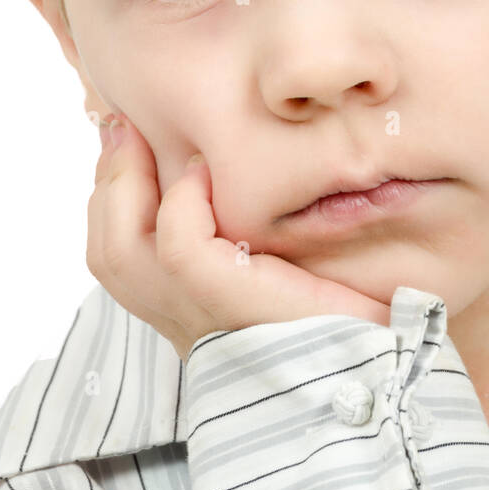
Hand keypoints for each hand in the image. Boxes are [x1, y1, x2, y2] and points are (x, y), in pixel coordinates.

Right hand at [87, 114, 392, 360]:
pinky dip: (183, 204)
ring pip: (120, 252)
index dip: (111, 199)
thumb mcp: (288, 265)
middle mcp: (187, 323)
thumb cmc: (347, 317)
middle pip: (108, 253)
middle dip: (108, 182)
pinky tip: (206, 173)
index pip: (120, 259)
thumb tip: (231, 168)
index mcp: (193, 315)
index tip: (124, 141)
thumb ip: (254, 233)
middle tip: (120, 125)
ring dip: (125, 185)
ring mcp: (203, 320)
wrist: (381, 364)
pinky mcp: (233, 304)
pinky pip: (181, 249)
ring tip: (145, 137)